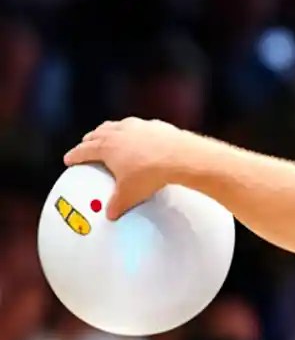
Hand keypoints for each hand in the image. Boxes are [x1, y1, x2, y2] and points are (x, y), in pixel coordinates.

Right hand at [63, 117, 190, 220]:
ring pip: (115, 126)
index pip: (83, 151)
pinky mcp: (154, 125)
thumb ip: (117, 204)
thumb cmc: (150, 173)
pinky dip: (134, 130)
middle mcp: (118, 133)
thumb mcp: (130, 194)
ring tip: (107, 135)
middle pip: (97, 134)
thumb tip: (111, 214)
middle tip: (86, 145)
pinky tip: (139, 135)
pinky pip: (139, 126)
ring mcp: (136, 126)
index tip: (69, 159)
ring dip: (109, 130)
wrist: (178, 157)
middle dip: (89, 140)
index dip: (74, 156)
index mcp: (106, 148)